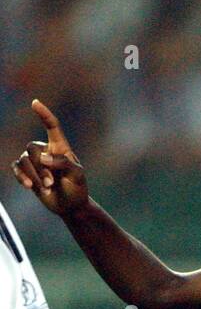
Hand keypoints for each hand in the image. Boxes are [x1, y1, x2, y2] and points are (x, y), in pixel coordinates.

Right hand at [12, 99, 88, 216]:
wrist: (70, 206)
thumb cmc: (77, 188)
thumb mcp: (76, 175)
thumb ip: (63, 163)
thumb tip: (43, 158)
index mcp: (60, 146)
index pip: (51, 126)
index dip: (44, 114)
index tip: (35, 103)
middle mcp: (45, 151)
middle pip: (32, 148)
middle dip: (40, 168)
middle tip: (51, 183)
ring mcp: (35, 162)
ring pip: (23, 160)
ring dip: (33, 175)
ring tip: (46, 188)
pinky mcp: (27, 173)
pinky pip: (16, 168)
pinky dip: (21, 177)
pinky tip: (28, 185)